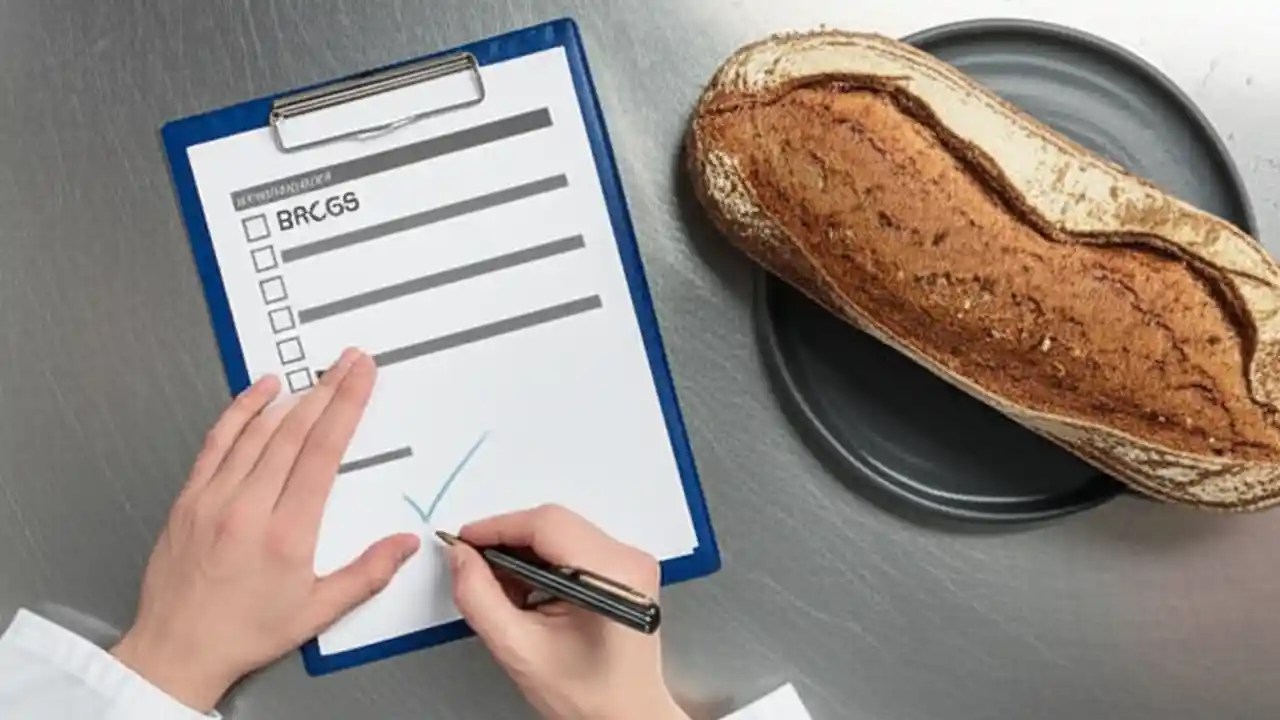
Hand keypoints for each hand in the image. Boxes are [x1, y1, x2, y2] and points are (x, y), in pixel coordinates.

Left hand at [111, 349, 419, 711]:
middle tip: (349, 361)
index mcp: (287, 532)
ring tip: (317, 371)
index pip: (323, 451)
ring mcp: (214, 498)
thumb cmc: (243, 633)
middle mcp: (248, 507)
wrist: (176, 650)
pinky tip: (260, 391)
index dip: (346, 406)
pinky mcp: (189, 498)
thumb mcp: (318, 612)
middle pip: (295, 431)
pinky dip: (240, 411)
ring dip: (292, 395)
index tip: (362, 377)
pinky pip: (217, 441)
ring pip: (258, 431)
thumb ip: (367, 573)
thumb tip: (405, 543)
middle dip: (328, 389)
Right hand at [448, 505, 687, 719]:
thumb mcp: (519, 649)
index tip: (464, 541)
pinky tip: (528, 593)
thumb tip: (460, 556)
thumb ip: (480, 598)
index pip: (546, 525)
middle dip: (508, 542)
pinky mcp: (624, 569)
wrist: (626, 716)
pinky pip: (574, 546)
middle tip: (475, 567)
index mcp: (611, 575)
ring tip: (504, 591)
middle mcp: (628, 559)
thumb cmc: (587, 694)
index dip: (497, 528)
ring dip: (523, 553)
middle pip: (554, 524)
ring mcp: (630, 562)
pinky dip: (542, 562)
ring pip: (561, 533)